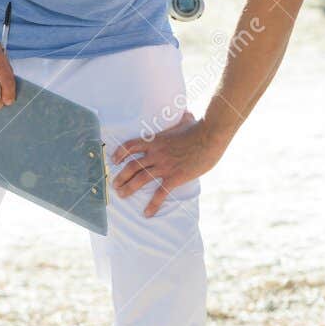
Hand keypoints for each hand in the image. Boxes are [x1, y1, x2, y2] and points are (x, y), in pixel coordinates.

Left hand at [110, 111, 224, 217]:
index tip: (114, 160)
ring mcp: (164, 166)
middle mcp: (156, 153)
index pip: (130, 146)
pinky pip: (160, 193)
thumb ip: (182, 117)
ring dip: (128, 188)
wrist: (210, 136)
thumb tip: (186, 112)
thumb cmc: (200, 128)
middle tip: (115, 185)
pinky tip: (147, 213)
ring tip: (122, 195)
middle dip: (120, 177)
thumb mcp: (187, 120)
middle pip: (131, 166)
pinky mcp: (175, 177)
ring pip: (140, 179)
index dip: (120, 153)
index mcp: (155, 140)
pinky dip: (152, 205)